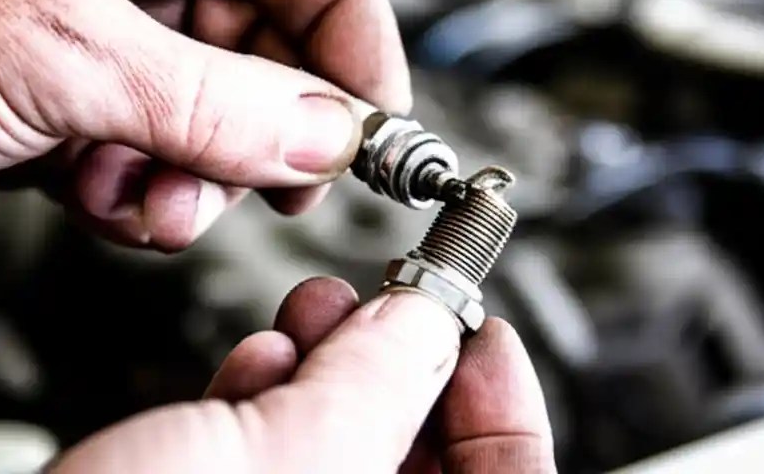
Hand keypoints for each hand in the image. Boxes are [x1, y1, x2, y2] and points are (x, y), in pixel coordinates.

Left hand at [0, 0, 407, 242]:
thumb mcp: (62, 51)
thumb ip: (215, 102)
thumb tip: (328, 134)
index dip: (345, 28)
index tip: (375, 112)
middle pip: (260, 38)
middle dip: (270, 119)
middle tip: (290, 179)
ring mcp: (90, 35)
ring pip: (213, 111)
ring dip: (201, 171)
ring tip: (159, 196)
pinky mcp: (61, 108)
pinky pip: (155, 156)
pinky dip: (146, 195)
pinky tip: (104, 202)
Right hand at [50, 277, 555, 472]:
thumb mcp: (299, 457)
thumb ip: (381, 379)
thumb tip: (424, 322)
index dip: (506, 407)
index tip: (482, 330)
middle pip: (424, 462)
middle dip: (405, 367)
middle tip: (394, 306)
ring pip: (345, 456)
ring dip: (334, 372)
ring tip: (315, 317)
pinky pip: (277, 466)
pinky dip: (274, 405)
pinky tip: (257, 362)